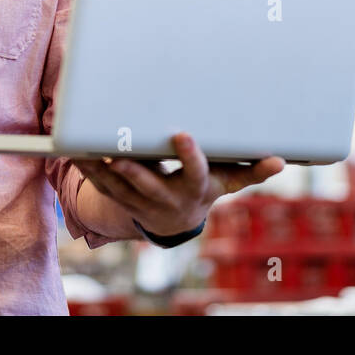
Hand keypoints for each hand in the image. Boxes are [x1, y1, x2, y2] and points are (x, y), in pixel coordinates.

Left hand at [73, 133, 284, 237]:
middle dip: (135, 169)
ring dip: (100, 168)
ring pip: (118, 186)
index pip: (195, 172)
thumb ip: (252, 171)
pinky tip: (74, 150)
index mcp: (194, 188)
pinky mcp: (122, 199)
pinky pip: (101, 186)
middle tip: (121, 152)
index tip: (183, 134)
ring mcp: (141, 201)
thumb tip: (281, 162)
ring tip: (85, 145)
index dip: (190, 156)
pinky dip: (88, 169)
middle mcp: (166, 197)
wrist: (176, 220)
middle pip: (149, 184)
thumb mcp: (230, 182)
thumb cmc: (205, 188)